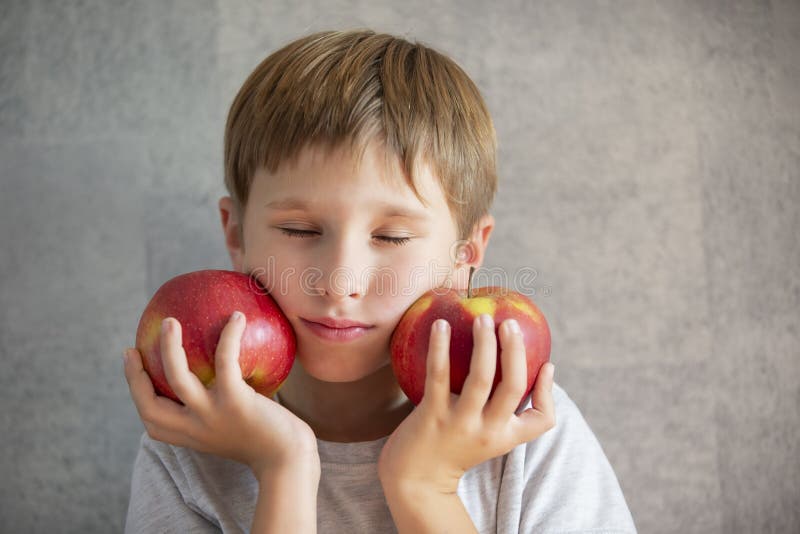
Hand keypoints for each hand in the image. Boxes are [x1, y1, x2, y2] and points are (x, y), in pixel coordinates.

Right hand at [123, 312, 317, 476]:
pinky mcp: (235, 402)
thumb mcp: (231, 428)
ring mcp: (212, 415)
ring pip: (178, 378)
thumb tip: (218, 373)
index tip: (132, 365)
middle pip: (150, 405)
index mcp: (190, 436)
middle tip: (131, 348)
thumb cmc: (265, 439)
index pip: (151, 420)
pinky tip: (237, 317)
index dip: (137, 392)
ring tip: (171, 322)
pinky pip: (224, 361)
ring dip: (169, 348)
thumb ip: (217, 412)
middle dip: (134, 377)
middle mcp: (195, 429)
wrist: (289, 459)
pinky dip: (229, 336)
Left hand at [378, 314, 555, 493]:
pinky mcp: (431, 415)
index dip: (549, 391)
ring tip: (483, 318)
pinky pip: (438, 375)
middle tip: (510, 323)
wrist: (414, 480)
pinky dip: (440, 348)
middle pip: (513, 387)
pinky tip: (440, 324)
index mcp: (505, 437)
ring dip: (485, 345)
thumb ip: (502, 411)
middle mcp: (487, 431)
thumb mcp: (485, 438)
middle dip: (515, 351)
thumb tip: (521, 373)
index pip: (542, 420)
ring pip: (481, 379)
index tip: (547, 363)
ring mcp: (459, 423)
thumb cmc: (453, 448)